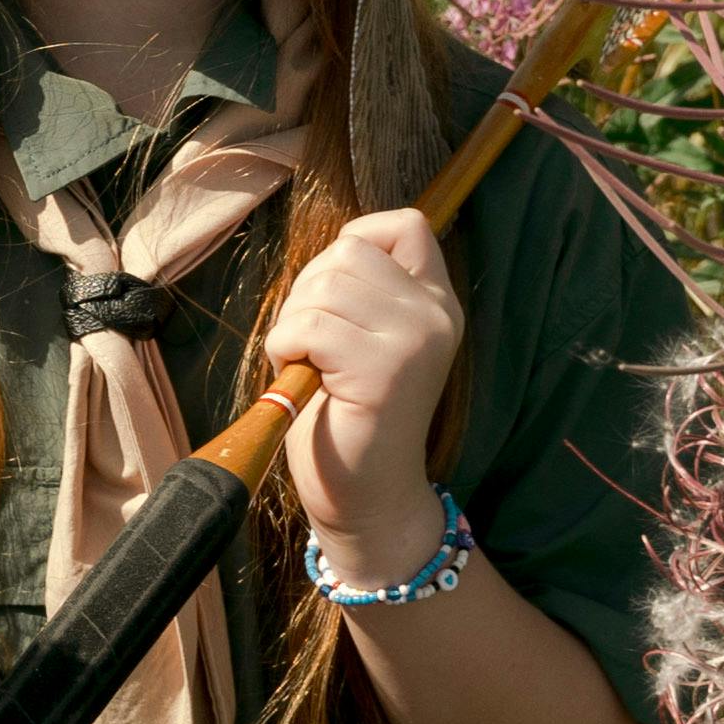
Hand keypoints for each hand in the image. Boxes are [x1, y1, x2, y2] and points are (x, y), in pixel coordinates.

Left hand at [261, 203, 463, 562]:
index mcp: (436, 303)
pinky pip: (308, 326)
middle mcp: (436, 315)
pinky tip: (306, 380)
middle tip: (315, 346)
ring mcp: (415, 340)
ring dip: (294, 324)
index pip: (406, 225)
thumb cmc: (347, 415)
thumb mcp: (362, 336)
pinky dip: (286, 349)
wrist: (365, 498)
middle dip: (310, 291)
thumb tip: (331, 248)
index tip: (335, 291)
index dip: (357, 240)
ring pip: (323, 286)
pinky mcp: (384, 369)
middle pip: (349, 250)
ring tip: (313, 366)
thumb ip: (360, 290)